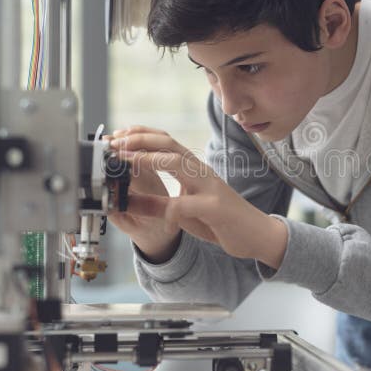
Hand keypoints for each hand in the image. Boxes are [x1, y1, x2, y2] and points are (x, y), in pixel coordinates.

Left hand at [110, 126, 288, 268]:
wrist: (256, 235)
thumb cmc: (219, 220)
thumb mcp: (181, 211)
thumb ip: (156, 203)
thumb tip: (126, 198)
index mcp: (192, 169)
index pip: (164, 142)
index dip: (139, 135)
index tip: (116, 136)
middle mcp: (200, 171)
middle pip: (168, 144)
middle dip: (138, 140)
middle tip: (114, 142)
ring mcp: (209, 187)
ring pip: (178, 163)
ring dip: (149, 159)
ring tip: (127, 160)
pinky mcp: (215, 208)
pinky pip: (188, 204)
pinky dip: (170, 210)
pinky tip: (161, 219)